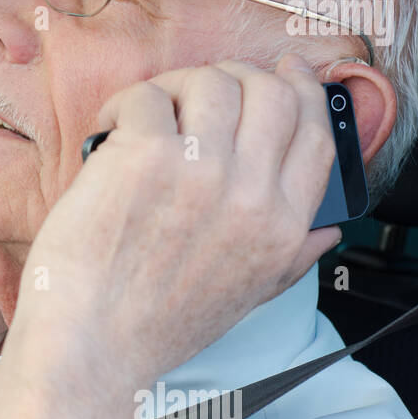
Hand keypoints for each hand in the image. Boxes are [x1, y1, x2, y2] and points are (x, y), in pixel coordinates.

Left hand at [16, 54, 341, 392]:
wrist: (91, 346)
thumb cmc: (151, 326)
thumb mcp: (246, 298)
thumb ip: (291, 257)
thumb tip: (326, 232)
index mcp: (281, 228)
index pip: (317, 136)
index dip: (304, 92)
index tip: (288, 72)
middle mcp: (249, 194)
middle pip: (271, 93)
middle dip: (239, 77)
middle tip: (201, 89)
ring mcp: (198, 170)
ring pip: (211, 82)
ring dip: (176, 87)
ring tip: (149, 117)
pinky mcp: (142, 156)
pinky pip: (146, 96)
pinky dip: (123, 104)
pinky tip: (109, 132)